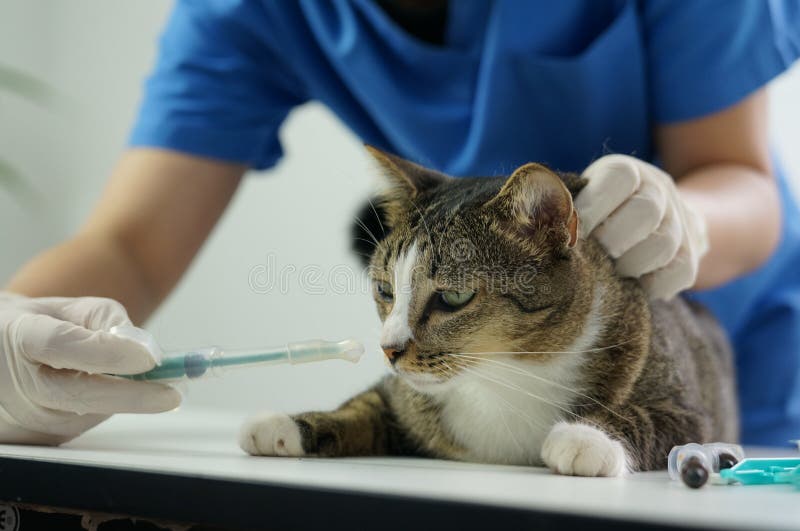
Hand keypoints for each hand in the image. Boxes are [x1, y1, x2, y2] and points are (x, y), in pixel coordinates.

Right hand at [0, 292, 180, 444]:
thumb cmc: (37, 326)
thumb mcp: (67, 307)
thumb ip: (106, 319)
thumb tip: (143, 349)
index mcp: (16, 336)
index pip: (62, 345)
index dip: (108, 353)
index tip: (149, 357)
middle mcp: (14, 382)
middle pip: (78, 393)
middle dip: (132, 395)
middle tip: (172, 395)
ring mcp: (23, 416)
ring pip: (91, 411)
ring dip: (125, 395)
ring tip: (128, 371)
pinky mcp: (38, 437)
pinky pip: (88, 421)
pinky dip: (109, 404)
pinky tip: (102, 387)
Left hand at [575, 155, 708, 299]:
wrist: (655, 220)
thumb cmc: (599, 214)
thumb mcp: (581, 199)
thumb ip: (563, 209)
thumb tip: (536, 227)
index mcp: (627, 172)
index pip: (620, 178)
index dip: (593, 208)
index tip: (575, 234)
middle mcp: (659, 188)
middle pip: (646, 211)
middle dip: (612, 241)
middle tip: (593, 258)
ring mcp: (681, 219)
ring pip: (664, 244)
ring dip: (630, 266)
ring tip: (610, 272)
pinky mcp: (693, 252)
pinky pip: (681, 272)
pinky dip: (652, 285)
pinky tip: (632, 284)